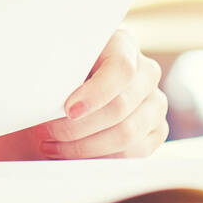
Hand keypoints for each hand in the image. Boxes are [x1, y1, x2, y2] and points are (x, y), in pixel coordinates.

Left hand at [32, 29, 168, 159]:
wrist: (79, 83)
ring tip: (52, 145)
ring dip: (84, 146)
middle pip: (120, 107)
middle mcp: (147, 72)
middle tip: (45, 132)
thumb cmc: (65, 69)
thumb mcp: (62, 60)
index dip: (95, 93)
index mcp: (123, 44)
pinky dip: (98, 158)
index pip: (121, 69)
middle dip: (78, 126)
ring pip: (126, 134)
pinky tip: (71, 153)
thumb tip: (46, 91)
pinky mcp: (157, 130)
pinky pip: (132, 153)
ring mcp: (156, 103)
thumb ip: (61, 69)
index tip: (68, 110)